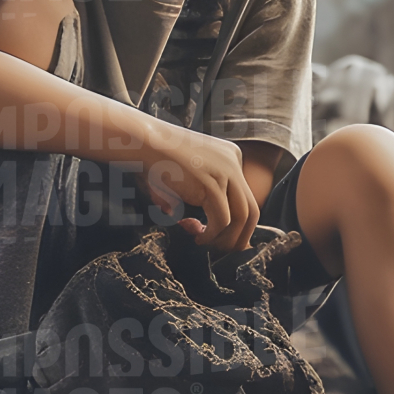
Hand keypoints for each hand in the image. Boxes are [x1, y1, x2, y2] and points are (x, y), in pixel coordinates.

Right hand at [142, 126, 259, 253]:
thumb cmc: (153, 159)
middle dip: (241, 236)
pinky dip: (212, 235)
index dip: (237, 222)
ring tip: (209, 247)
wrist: (141, 141)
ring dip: (228, 239)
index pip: (243, 196)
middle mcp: (233, 162)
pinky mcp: (212, 184)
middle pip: (251, 209)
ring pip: (242, 217)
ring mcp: (226, 172)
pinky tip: (199, 238)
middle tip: (225, 251)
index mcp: (230, 156)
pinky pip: (222, 219)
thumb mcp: (182, 179)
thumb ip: (192, 202)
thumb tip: (195, 229)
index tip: (222, 237)